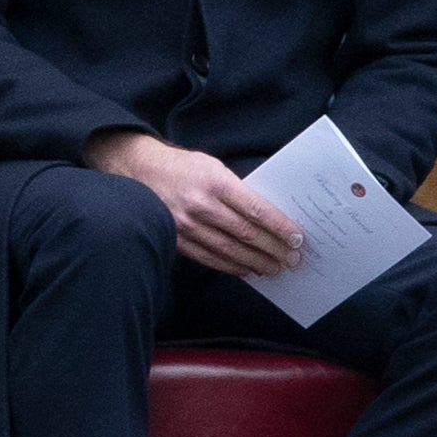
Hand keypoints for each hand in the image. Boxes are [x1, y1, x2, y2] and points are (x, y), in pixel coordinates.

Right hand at [85, 129, 303, 275]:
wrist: (139, 171)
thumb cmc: (183, 167)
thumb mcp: (213, 166)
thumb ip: (237, 189)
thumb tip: (267, 215)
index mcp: (215, 182)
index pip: (256, 209)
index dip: (279, 226)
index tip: (297, 237)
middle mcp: (202, 206)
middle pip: (246, 233)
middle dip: (273, 248)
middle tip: (293, 259)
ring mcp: (187, 226)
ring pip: (230, 250)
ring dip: (256, 262)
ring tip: (276, 269)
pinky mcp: (177, 240)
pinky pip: (210, 258)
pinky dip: (231, 266)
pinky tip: (248, 270)